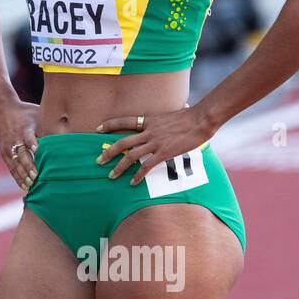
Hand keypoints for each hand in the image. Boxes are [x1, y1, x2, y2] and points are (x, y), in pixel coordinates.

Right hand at [0, 97, 39, 191]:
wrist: (2, 110)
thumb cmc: (26, 113)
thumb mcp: (37, 114)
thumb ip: (48, 125)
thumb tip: (69, 133)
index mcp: (25, 129)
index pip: (29, 138)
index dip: (33, 144)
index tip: (39, 152)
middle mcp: (15, 139)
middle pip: (22, 154)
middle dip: (29, 166)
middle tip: (36, 176)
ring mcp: (8, 147)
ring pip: (16, 163)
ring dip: (23, 175)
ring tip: (31, 185)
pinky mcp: (4, 153)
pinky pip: (11, 167)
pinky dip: (18, 178)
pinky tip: (24, 187)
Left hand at [94, 106, 212, 185]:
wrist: (201, 119)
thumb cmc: (190, 117)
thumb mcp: (170, 115)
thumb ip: (162, 121)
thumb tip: (164, 122)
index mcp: (149, 120)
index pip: (124, 121)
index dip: (109, 125)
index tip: (97, 129)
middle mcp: (149, 131)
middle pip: (122, 142)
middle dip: (108, 152)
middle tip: (98, 160)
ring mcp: (155, 142)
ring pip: (131, 156)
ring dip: (119, 167)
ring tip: (111, 176)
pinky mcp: (164, 153)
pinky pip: (147, 166)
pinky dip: (138, 175)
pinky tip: (133, 182)